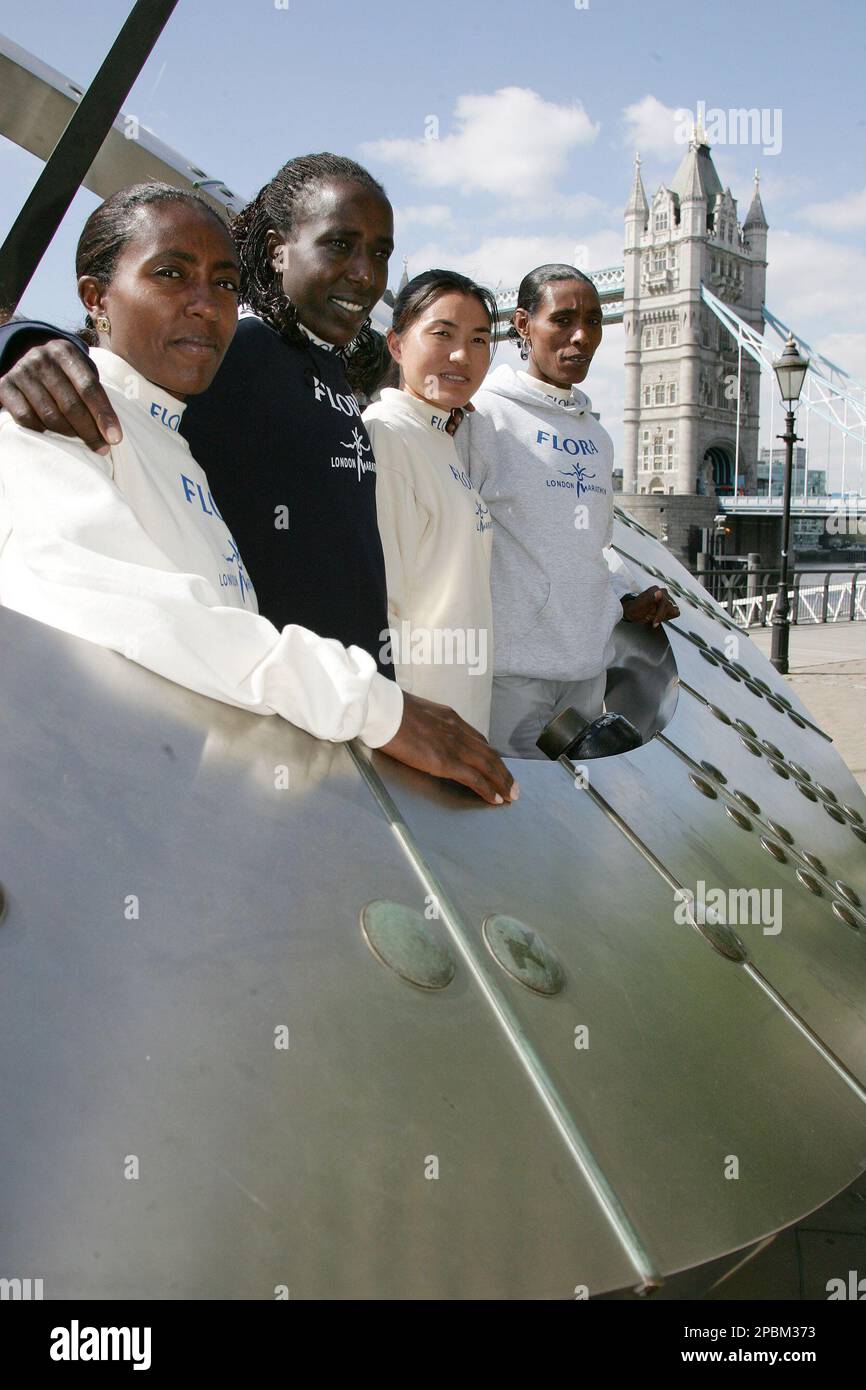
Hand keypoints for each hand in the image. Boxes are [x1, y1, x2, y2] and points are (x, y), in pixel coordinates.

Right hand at [0, 339, 122, 453]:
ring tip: (78, 440)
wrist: (26, 364)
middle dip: (89, 431)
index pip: (89, 387)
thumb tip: (113, 431)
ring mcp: (21, 371)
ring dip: (68, 434)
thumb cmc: (64, 375)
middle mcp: (41, 357)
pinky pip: (27, 419)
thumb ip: (95, 392)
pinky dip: (42, 431)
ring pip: (50, 415)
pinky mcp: (4, 386)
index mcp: (65, 351)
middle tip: (101, 448)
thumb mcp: (80, 372)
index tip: (115, 438)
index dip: (104, 415)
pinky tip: (52, 434)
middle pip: (71, 404)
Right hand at [380, 692, 518, 806]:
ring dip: (501, 782)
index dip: (490, 755)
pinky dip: (487, 789)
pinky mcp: (447, 762)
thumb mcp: (417, 711)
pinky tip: (495, 798)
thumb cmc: (391, 710)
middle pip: (489, 753)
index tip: (497, 765)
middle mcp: (458, 731)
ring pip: (488, 766)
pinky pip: (474, 778)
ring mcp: (454, 746)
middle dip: (503, 771)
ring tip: (510, 794)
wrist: (385, 711)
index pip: (478, 739)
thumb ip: (428, 723)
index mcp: (450, 718)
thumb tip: (425, 731)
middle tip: (512, 785)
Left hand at [622, 586, 679, 626]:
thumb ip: (650, 598)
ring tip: (654, 617)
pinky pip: (675, 612)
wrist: (634, 611)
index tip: (655, 622)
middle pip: (669, 606)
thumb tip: (659, 592)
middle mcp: (663, 592)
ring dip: (664, 616)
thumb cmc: (636, 608)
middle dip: (660, 616)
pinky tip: (659, 617)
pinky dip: (668, 616)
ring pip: (674, 610)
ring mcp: (668, 598)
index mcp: (655, 590)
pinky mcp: (670, 605)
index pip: (665, 602)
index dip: (660, 614)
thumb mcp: (640, 605)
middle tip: (651, 620)